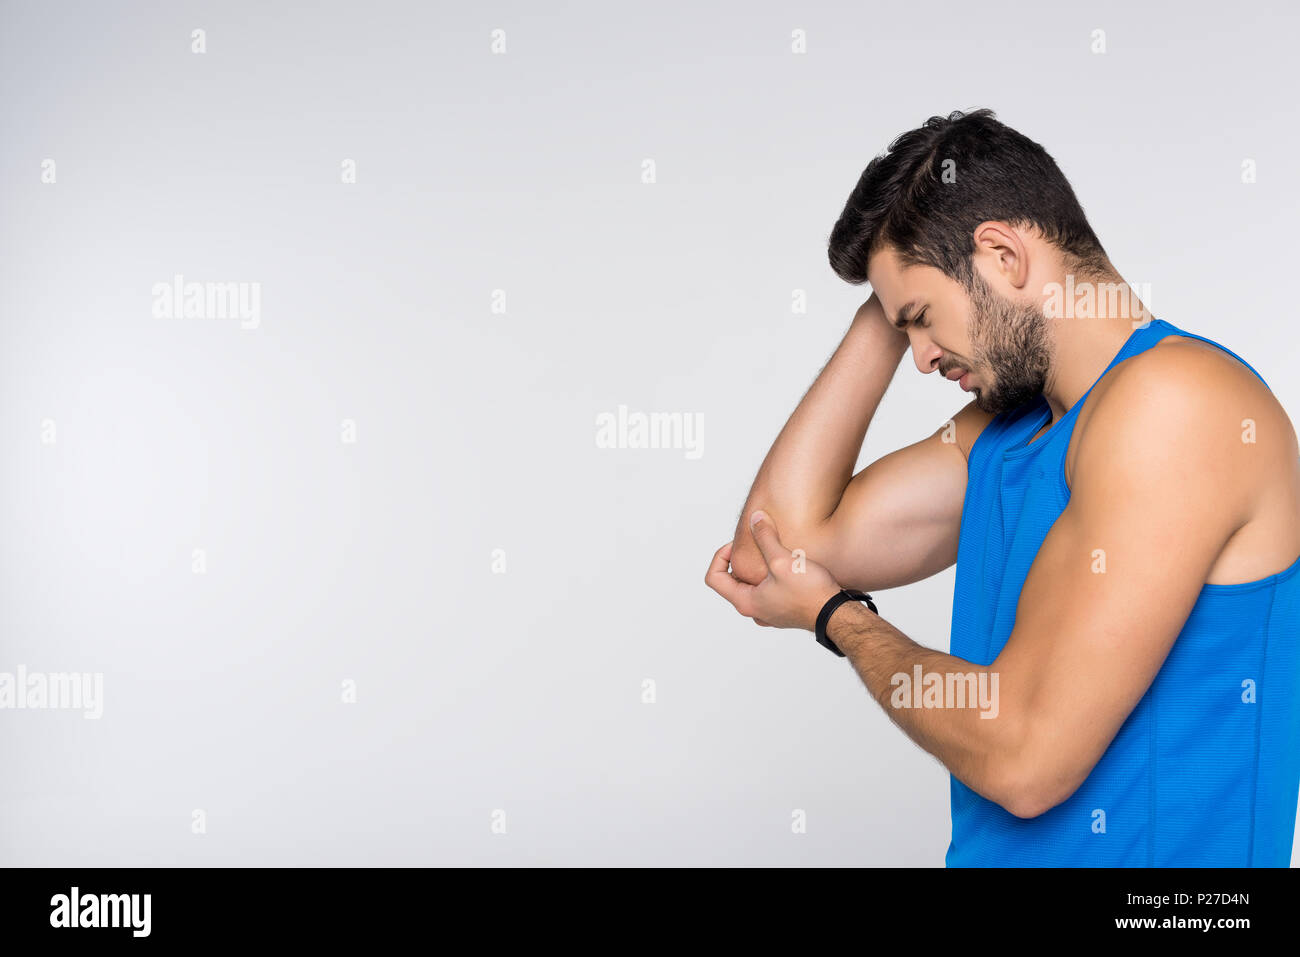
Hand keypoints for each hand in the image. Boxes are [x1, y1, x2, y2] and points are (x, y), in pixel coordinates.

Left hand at [705, 510, 842, 630]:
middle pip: (732, 581)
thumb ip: (765, 537)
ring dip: (756, 567)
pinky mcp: (783, 610)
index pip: (714, 578)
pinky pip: (767, 591)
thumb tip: (755, 519)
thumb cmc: (809, 592)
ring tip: (772, 553)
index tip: (737, 545)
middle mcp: (754, 611)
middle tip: (756, 545)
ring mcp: (769, 612)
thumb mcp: (781, 560)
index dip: (720, 556)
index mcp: (745, 602)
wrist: (835, 614)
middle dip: (740, 559)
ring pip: (751, 586)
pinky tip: (786, 565)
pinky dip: (770, 576)